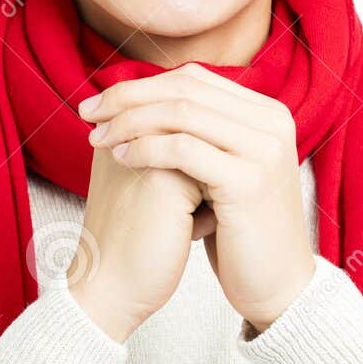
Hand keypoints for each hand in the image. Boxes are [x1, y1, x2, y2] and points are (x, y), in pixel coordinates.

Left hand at [77, 63, 315, 332]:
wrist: (275, 285)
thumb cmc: (239, 230)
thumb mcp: (223, 169)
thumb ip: (200, 132)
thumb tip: (141, 98)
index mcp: (266, 113)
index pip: (194, 78)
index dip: (141, 85)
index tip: (100, 102)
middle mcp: (273, 122)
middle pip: (185, 89)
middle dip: (127, 97)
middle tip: (87, 112)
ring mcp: (264, 150)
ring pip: (182, 113)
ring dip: (130, 121)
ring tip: (98, 138)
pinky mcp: (249, 181)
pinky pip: (183, 150)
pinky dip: (145, 149)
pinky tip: (121, 160)